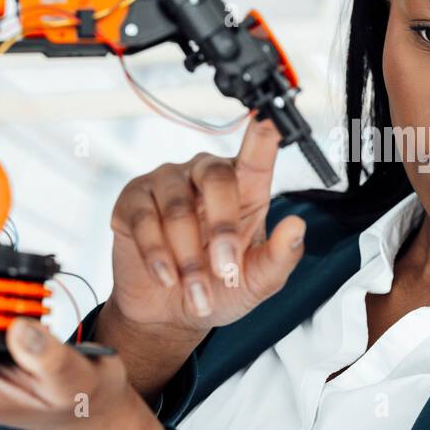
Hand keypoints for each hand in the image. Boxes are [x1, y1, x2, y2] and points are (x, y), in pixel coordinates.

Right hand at [108, 114, 306, 332]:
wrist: (169, 316)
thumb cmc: (219, 290)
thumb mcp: (258, 282)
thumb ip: (281, 257)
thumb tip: (296, 226)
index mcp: (245, 188)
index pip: (257, 151)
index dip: (264, 131)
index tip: (272, 113)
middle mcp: (205, 175)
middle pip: (216, 178)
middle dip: (222, 230)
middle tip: (225, 271)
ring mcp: (167, 184)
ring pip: (178, 209)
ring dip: (188, 258)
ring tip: (196, 293)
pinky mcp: (132, 200)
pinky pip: (144, 220)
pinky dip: (156, 255)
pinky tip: (166, 277)